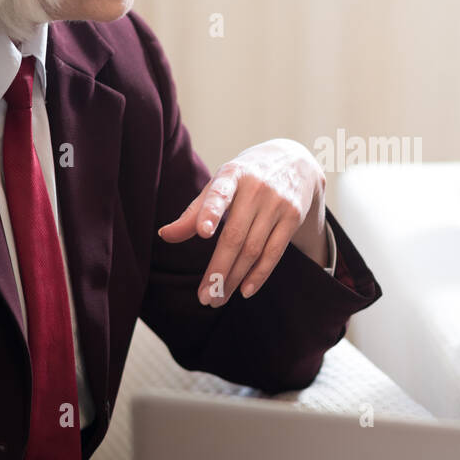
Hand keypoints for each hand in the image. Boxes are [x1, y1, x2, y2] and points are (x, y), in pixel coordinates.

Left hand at [158, 139, 326, 305]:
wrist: (295, 161)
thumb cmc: (246, 177)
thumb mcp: (221, 185)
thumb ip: (194, 212)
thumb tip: (165, 236)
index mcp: (232, 175)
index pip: (220, 195)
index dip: (210, 213)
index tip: (202, 232)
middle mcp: (256, 188)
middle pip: (235, 236)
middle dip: (218, 270)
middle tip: (204, 296)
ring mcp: (278, 202)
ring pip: (253, 249)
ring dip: (234, 278)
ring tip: (218, 298)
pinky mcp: (293, 217)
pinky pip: (274, 252)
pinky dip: (259, 274)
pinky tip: (244, 290)